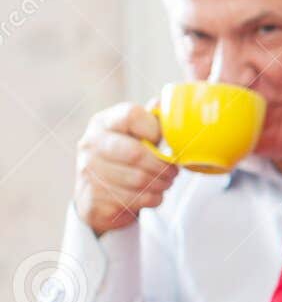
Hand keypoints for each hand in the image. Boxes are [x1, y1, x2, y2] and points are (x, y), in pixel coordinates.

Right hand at [73, 102, 179, 235]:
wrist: (98, 198)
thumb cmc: (125, 160)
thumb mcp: (136, 136)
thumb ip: (150, 120)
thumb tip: (161, 102)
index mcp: (103, 122)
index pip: (132, 115)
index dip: (155, 129)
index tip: (162, 142)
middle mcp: (90, 143)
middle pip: (136, 152)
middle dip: (162, 164)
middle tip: (173, 170)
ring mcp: (88, 171)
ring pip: (138, 178)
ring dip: (161, 183)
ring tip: (166, 182)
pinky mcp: (92, 198)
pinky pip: (134, 199)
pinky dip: (152, 198)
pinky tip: (154, 195)